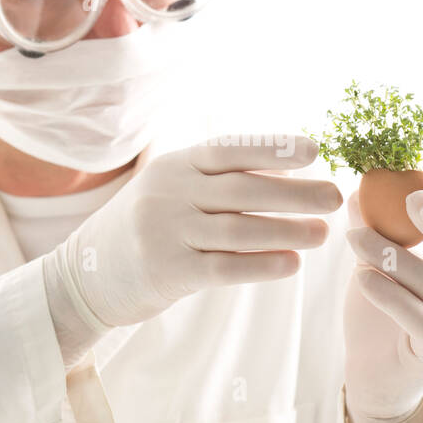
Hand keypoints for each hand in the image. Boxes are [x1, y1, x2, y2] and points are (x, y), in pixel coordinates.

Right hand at [45, 135, 342, 333]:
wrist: (86, 274)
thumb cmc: (149, 227)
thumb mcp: (173, 190)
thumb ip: (220, 181)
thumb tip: (291, 173)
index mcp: (176, 166)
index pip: (230, 149)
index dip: (273, 148)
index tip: (315, 151)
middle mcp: (170, 193)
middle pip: (243, 190)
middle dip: (295, 192)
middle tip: (335, 196)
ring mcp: (166, 232)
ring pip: (238, 229)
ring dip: (288, 231)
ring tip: (323, 234)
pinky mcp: (167, 272)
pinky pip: (223, 267)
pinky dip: (261, 265)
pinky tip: (291, 264)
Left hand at [343, 173, 422, 422]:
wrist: (375, 375)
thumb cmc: (385, 311)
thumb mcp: (380, 264)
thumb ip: (376, 229)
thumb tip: (358, 188)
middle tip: (414, 197)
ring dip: (395, 257)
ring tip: (355, 237)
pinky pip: (418, 319)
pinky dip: (389, 295)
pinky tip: (361, 277)